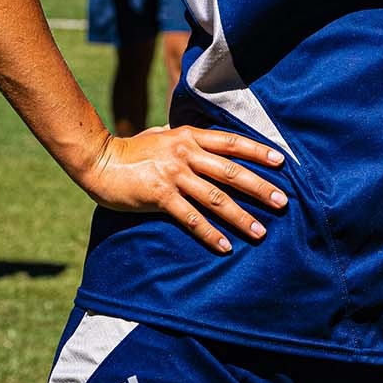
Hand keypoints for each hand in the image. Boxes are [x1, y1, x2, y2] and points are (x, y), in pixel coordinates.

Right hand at [77, 126, 288, 253]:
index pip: (232, 143)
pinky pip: (191, 218)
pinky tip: (225, 246)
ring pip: (216, 198)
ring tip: (261, 231)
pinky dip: (210, 233)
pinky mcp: (160, 196)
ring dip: (241, 216)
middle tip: (282, 202)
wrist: (99, 161)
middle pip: (231, 172)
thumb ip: (185, 139)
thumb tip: (204, 141)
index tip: (282, 163)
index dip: (258, 152)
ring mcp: (173, 175)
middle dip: (260, 187)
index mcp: (189, 137)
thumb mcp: (163, 136)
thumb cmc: (132, 149)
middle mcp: (186, 154)